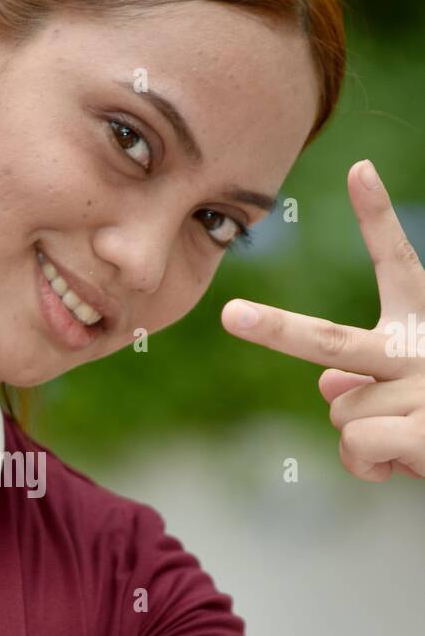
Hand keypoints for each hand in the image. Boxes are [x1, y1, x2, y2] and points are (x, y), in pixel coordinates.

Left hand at [220, 159, 424, 480]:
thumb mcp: (410, 395)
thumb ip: (367, 382)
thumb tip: (326, 384)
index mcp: (422, 326)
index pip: (398, 265)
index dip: (377, 219)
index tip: (359, 169)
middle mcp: (423, 349)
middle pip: (330, 342)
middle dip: (275, 330)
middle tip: (230, 314)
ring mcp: (424, 389)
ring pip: (341, 412)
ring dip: (365, 441)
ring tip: (410, 441)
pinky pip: (356, 447)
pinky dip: (370, 467)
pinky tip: (408, 463)